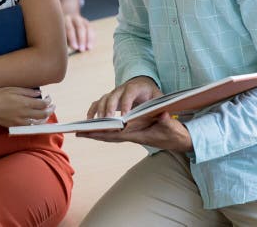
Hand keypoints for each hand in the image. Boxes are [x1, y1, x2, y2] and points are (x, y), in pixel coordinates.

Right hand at [0, 87, 54, 127]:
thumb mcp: (13, 89)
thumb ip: (28, 92)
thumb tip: (39, 93)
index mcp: (25, 103)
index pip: (43, 104)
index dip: (49, 102)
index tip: (49, 98)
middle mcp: (24, 113)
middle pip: (43, 115)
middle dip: (50, 110)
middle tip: (52, 106)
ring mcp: (19, 121)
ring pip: (37, 123)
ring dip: (44, 118)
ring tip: (46, 113)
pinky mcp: (13, 126)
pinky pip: (28, 127)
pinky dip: (34, 124)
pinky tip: (35, 120)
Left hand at [64, 12, 95, 51]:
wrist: (67, 24)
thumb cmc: (63, 34)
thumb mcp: (62, 36)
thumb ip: (66, 40)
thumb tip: (74, 48)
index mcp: (66, 20)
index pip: (70, 29)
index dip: (73, 39)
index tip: (75, 48)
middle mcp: (75, 18)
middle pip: (80, 27)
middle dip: (82, 39)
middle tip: (82, 49)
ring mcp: (83, 20)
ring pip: (88, 28)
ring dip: (88, 39)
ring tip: (88, 48)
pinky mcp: (88, 23)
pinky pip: (91, 31)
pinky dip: (92, 39)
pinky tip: (90, 47)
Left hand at [77, 112, 193, 151]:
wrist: (179, 141)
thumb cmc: (174, 133)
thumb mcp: (172, 126)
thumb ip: (167, 121)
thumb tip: (162, 115)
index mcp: (138, 134)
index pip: (116, 134)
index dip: (102, 132)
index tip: (89, 131)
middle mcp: (132, 136)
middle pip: (109, 136)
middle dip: (93, 134)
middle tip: (77, 132)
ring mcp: (132, 135)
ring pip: (110, 135)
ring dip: (96, 134)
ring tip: (82, 131)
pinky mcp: (134, 133)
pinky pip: (115, 133)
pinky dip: (105, 132)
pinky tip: (97, 129)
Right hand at [87, 76, 161, 117]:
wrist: (143, 84)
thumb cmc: (152, 94)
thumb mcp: (159, 99)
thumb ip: (162, 107)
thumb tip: (166, 115)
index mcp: (136, 87)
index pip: (130, 93)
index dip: (126, 103)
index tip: (124, 117)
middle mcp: (122, 88)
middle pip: (113, 96)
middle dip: (110, 108)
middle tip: (109, 122)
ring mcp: (114, 92)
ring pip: (104, 99)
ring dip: (101, 111)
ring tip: (99, 125)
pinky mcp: (108, 98)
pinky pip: (98, 103)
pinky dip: (93, 110)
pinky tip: (90, 121)